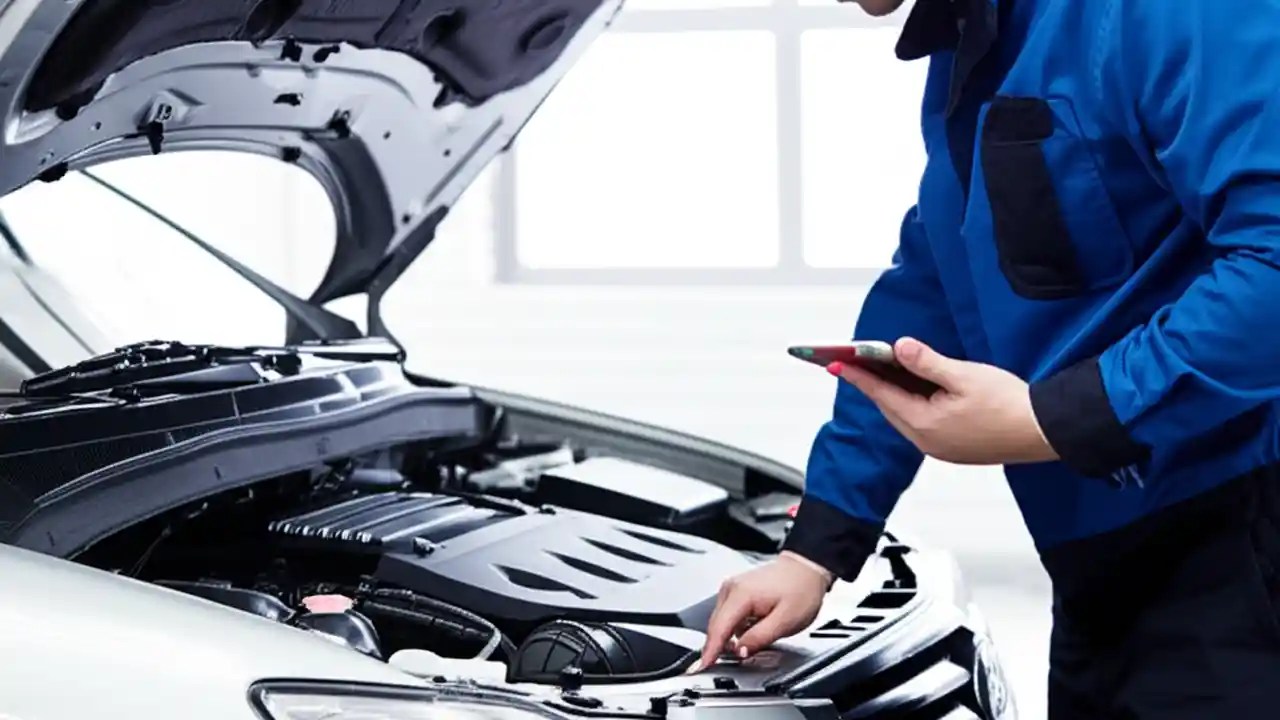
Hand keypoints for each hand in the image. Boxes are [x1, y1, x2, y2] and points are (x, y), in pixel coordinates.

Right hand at [689, 552, 829, 673]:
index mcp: (741, 594)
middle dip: (719, 646)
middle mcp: (731, 589)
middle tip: (727, 661)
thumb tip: (740, 651)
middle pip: (716, 625)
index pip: (719, 628)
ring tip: (754, 639)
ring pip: (721, 621)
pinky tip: (752, 629)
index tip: (704, 664)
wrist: (806, 569)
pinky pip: (728, 616)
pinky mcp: (736, 591)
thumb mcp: (785, 621)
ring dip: (729, 636)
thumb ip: (759, 638)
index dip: (711, 650)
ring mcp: (732, 588)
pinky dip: (735, 627)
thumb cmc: (801, 589)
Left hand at [830, 337, 1059, 465]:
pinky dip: (913, 404)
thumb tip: (900, 348)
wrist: (1044, 431)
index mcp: (925, 424)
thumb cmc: (1009, 404)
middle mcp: (927, 441)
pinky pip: (922, 423)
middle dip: (874, 383)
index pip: (882, 394)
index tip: (837, 364)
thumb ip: (927, 362)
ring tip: (882, 371)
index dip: (858, 376)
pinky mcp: (955, 447)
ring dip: (894, 393)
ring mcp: (941, 447)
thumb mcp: (964, 375)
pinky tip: (916, 390)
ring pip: (906, 416)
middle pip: (891, 407)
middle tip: (855, 364)